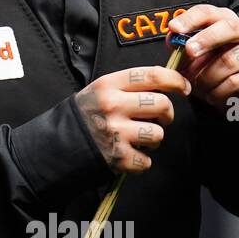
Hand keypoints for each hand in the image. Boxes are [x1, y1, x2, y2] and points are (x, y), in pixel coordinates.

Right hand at [74, 65, 191, 173]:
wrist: (55, 146)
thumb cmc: (83, 117)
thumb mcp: (99, 91)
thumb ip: (128, 86)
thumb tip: (166, 84)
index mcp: (108, 85)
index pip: (152, 75)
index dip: (175, 80)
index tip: (183, 87)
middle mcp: (112, 106)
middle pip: (162, 104)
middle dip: (167, 114)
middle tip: (159, 118)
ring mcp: (115, 132)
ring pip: (158, 134)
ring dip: (153, 140)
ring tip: (138, 139)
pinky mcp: (117, 157)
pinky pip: (147, 160)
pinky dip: (140, 161)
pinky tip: (127, 155)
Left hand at [169, 4, 238, 115]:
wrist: (236, 91)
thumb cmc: (212, 65)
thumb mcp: (193, 53)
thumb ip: (182, 44)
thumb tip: (172, 40)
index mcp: (224, 19)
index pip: (208, 12)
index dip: (190, 19)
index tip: (175, 28)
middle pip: (228, 28)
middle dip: (206, 39)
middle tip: (189, 51)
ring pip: (228, 61)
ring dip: (207, 76)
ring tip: (198, 84)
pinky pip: (234, 82)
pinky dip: (217, 90)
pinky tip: (212, 93)